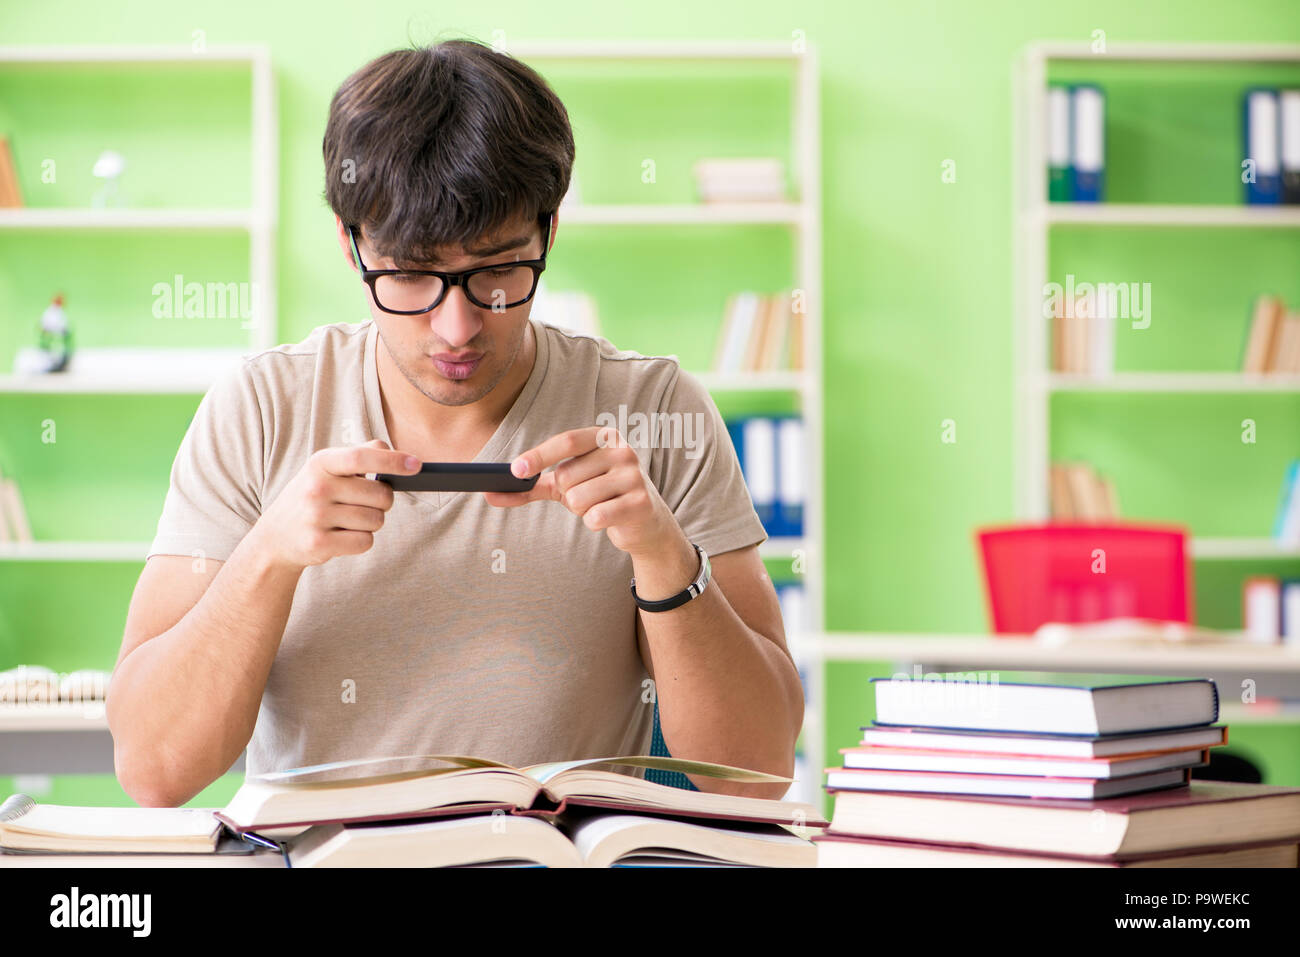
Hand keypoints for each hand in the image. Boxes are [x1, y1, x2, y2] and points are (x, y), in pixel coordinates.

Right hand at [252, 439, 419, 570]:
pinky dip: (361, 541)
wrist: (276, 535)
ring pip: (376, 520)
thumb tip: (393, 452)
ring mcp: (315, 516)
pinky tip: (342, 536)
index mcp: (320, 463)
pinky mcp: (318, 544)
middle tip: (364, 503)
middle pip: (380, 495)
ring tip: (347, 520)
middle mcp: (316, 487)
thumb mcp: (327, 469)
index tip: (416, 465)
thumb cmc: (313, 496)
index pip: (361, 457)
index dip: (392, 460)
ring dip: (371, 523)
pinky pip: (365, 542)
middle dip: (383, 501)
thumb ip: (360, 455)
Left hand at [484, 426, 681, 557]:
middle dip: (568, 494)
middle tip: (587, 495)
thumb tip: (490, 493)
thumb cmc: (600, 495)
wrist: (644, 521)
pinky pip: (596, 517)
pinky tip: (609, 517)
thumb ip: (530, 487)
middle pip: (568, 476)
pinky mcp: (640, 503)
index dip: (538, 456)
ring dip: (582, 510)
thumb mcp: (566, 485)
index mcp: (604, 436)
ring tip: (600, 506)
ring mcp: (634, 476)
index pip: (566, 441)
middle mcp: (622, 450)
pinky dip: (595, 522)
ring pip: (578, 499)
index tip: (515, 471)